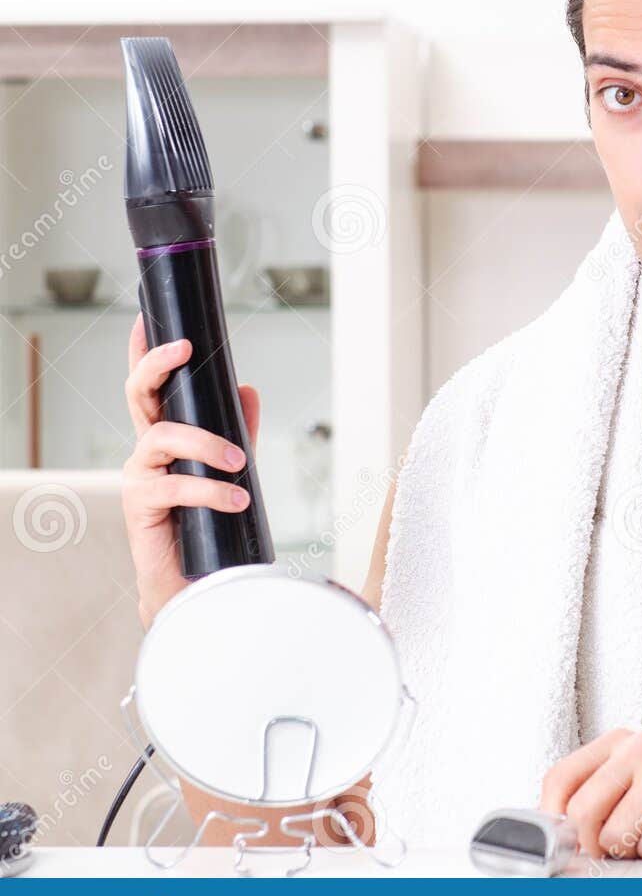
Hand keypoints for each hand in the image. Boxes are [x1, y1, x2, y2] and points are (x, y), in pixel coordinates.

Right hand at [121, 314, 260, 629]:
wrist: (196, 579)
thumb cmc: (210, 520)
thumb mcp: (231, 468)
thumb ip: (238, 430)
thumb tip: (248, 389)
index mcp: (165, 434)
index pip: (150, 386)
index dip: (144, 350)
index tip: (147, 316)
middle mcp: (146, 448)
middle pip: (139, 393)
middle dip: (158, 364)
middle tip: (187, 349)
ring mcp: (140, 474)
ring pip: (164, 436)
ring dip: (207, 444)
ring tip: (241, 464)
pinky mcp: (141, 504)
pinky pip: (176, 486)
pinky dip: (212, 491)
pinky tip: (238, 500)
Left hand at [539, 728, 641, 859]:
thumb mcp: (638, 795)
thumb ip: (596, 804)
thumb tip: (548, 840)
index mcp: (622, 742)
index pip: (557, 781)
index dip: (557, 823)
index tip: (574, 845)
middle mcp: (640, 745)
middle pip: (579, 814)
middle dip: (599, 847)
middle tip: (634, 847)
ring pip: (613, 838)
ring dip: (639, 853)